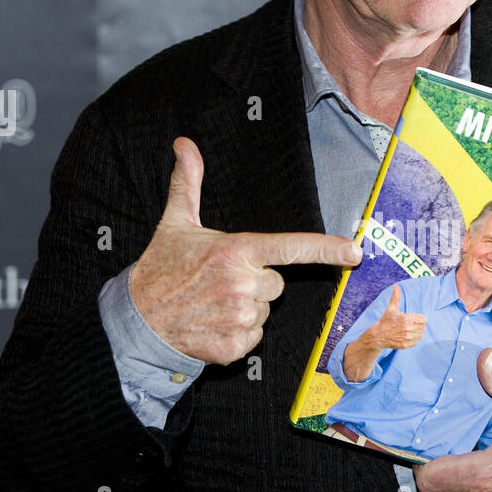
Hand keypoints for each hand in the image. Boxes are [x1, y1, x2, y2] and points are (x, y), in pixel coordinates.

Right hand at [129, 136, 361, 364]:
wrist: (137, 321)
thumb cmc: (159, 270)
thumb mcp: (175, 224)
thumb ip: (188, 183)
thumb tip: (184, 145)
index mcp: (235, 252)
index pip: (290, 248)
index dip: (325, 248)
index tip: (354, 251)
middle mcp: (242, 284)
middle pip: (276, 284)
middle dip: (256, 283)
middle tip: (221, 282)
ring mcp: (239, 317)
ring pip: (266, 311)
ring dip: (247, 309)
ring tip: (214, 303)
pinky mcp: (235, 345)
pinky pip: (255, 337)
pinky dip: (238, 333)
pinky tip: (213, 323)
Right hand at [370, 284, 426, 350]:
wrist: (378, 335)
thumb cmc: (386, 321)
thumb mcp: (391, 308)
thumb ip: (396, 297)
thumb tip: (395, 286)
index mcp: (406, 319)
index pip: (423, 319)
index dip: (420, 318)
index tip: (414, 319)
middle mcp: (408, 329)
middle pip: (423, 327)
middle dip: (418, 325)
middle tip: (410, 325)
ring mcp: (407, 338)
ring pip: (421, 335)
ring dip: (417, 333)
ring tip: (409, 330)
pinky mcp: (406, 345)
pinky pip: (416, 342)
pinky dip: (413, 339)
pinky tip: (406, 336)